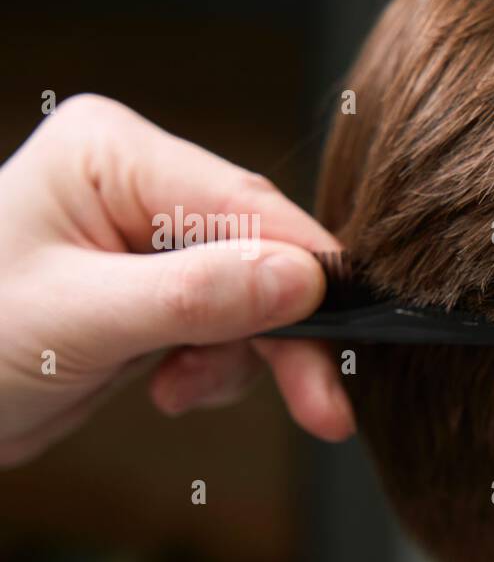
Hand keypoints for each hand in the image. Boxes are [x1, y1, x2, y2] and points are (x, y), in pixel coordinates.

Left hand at [0, 94, 354, 466]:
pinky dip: (217, 366)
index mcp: (114, 154)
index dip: (305, 273)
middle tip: (322, 406)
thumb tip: (304, 279)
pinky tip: (167, 386)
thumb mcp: (80, 322)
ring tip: (178, 392)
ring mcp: (151, 235)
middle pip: (260, 252)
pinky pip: (229, 323)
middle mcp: (140, 182)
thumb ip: (195, 297)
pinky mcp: (159, 285)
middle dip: (282, 333)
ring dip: (240, 357)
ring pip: (255, 295)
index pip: (244, 206)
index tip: (345, 334)